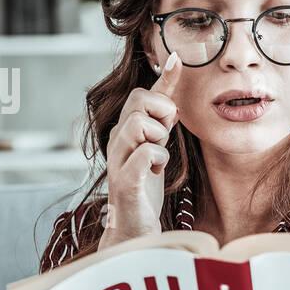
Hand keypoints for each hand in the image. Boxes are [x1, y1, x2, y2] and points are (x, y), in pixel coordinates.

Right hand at [100, 51, 180, 247]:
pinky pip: (145, 153)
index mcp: (125, 129)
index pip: (142, 93)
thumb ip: (163, 107)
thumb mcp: (158, 138)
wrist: (136, 226)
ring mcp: (117, 160)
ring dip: (160, 139)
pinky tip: (156, 171)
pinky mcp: (125, 181)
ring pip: (139, 124)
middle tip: (165, 138)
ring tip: (158, 158)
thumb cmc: (147, 181)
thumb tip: (174, 63)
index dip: (164, 93)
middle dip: (162, 114)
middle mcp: (116, 140)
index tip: (174, 90)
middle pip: (139, 102)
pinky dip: (158, 159)